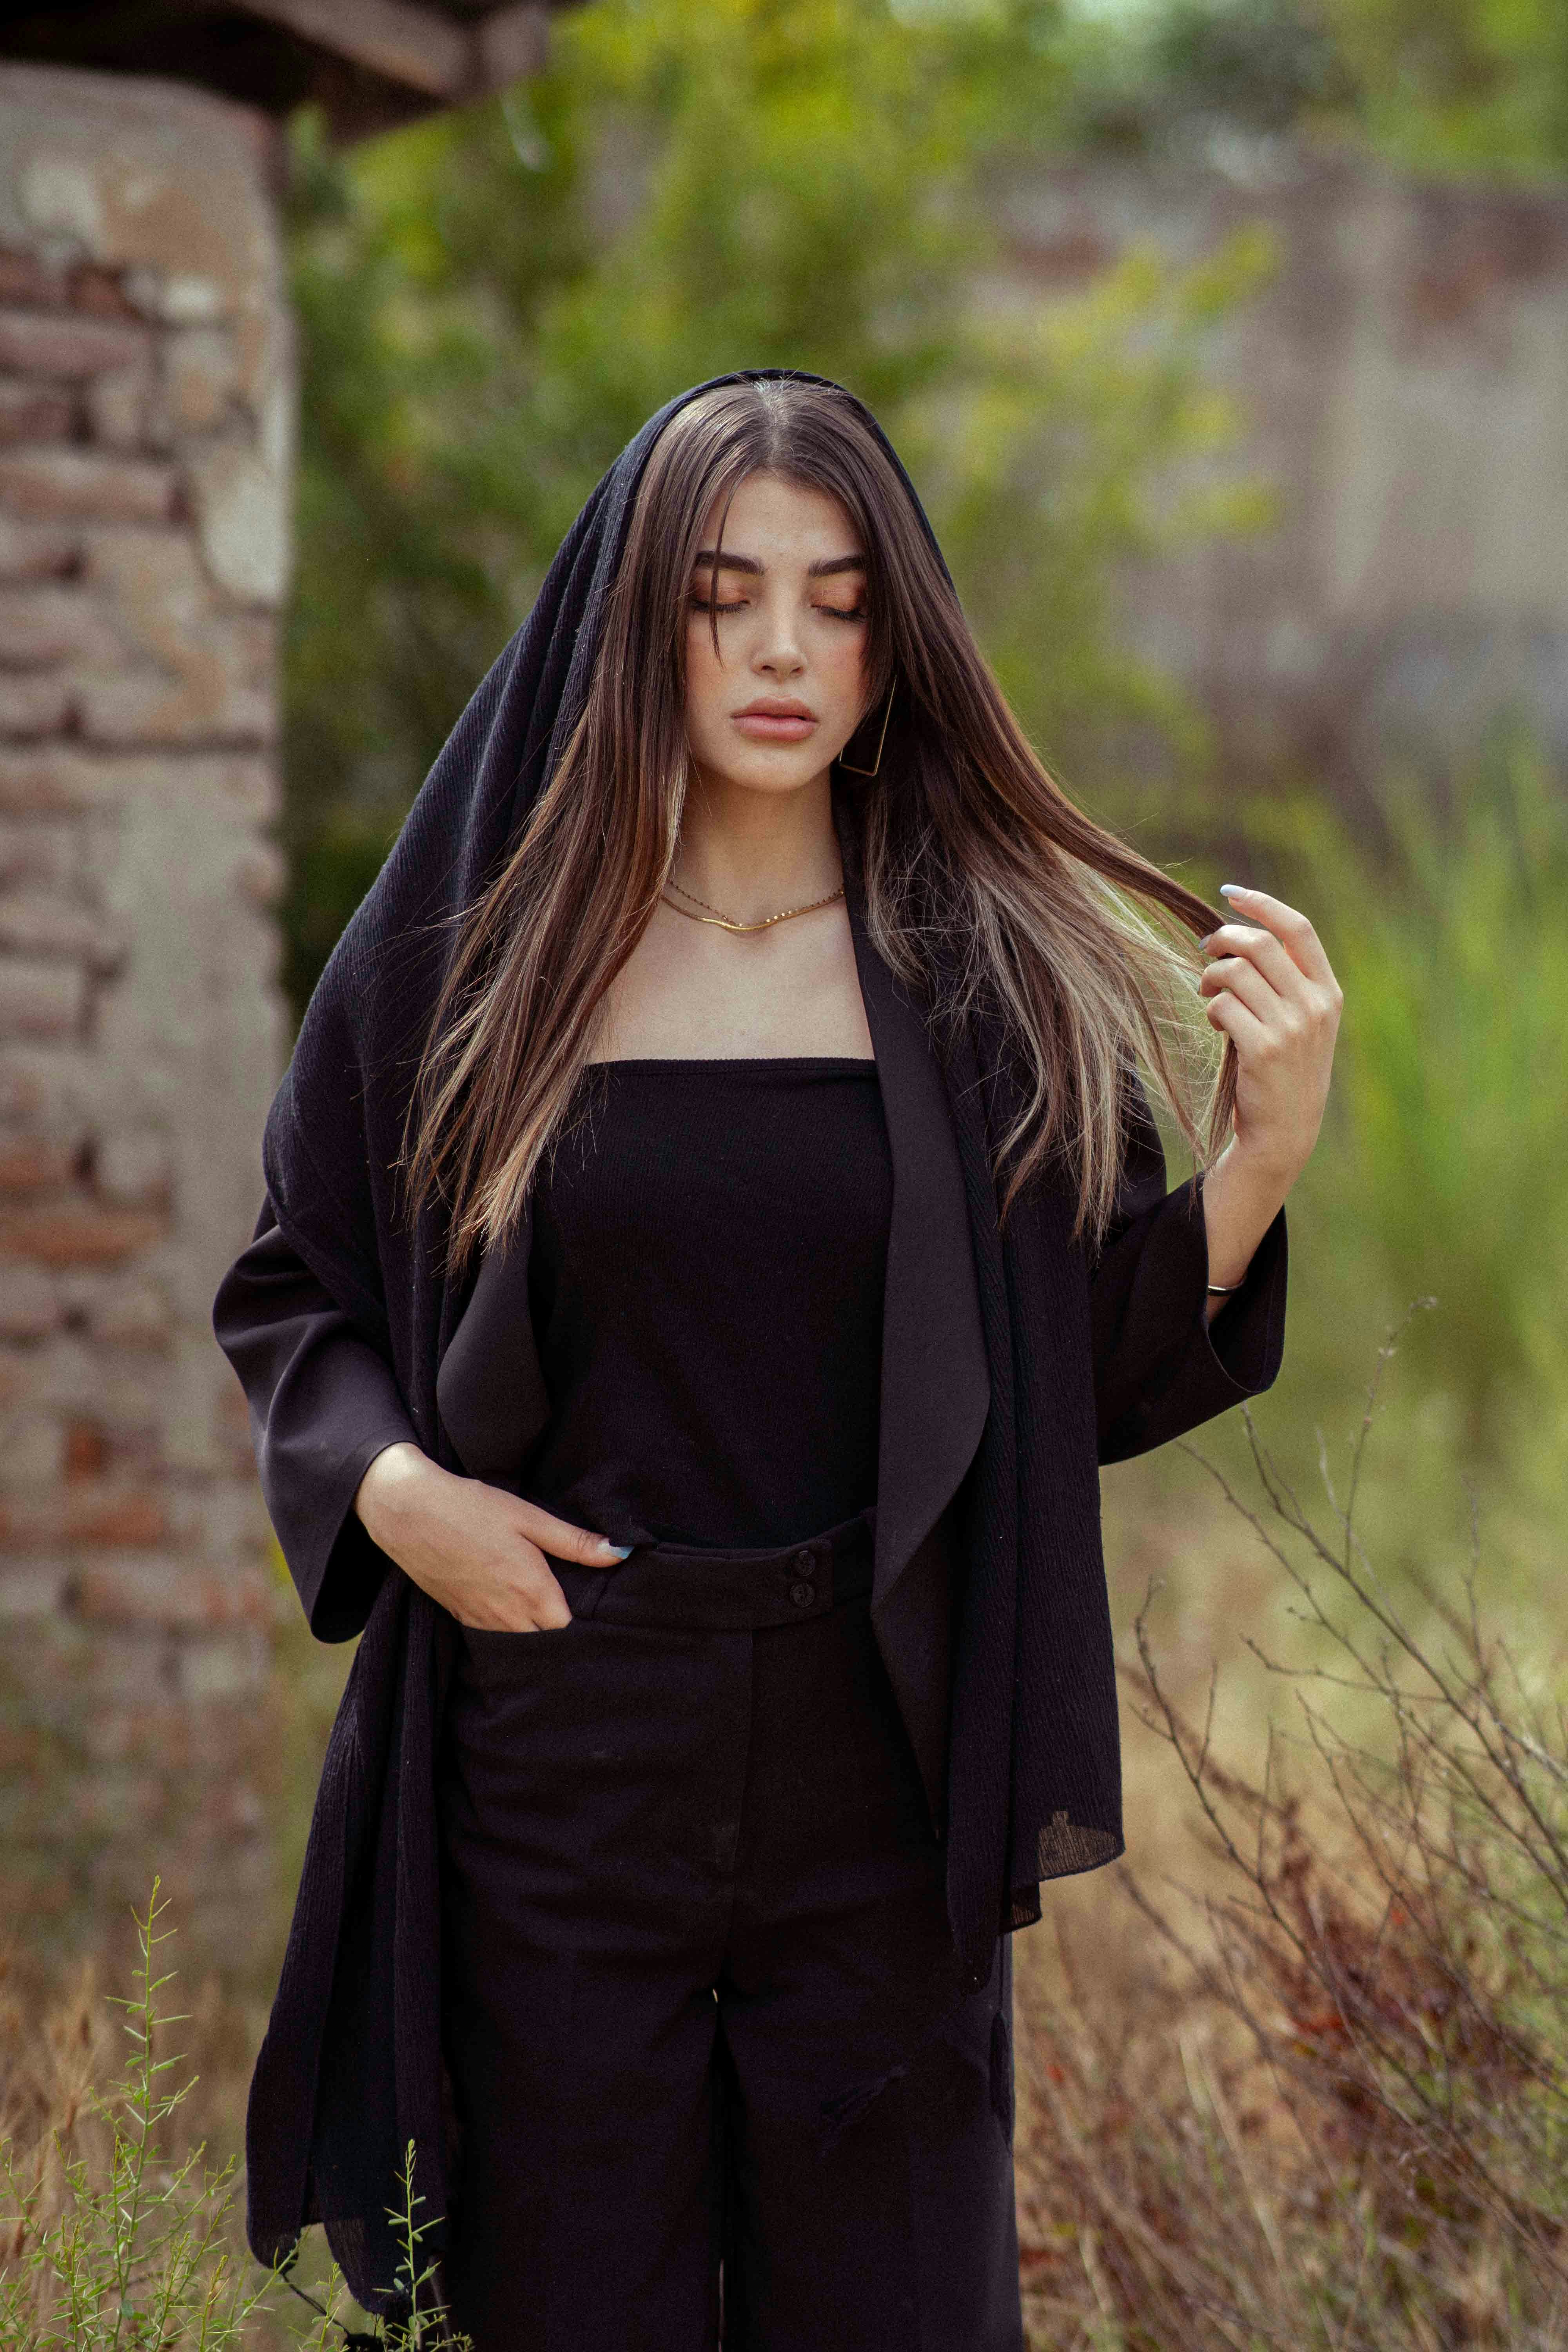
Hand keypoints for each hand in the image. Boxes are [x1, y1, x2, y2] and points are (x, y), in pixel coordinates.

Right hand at [353, 1442, 628, 1630]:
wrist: (408, 1511)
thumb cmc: (472, 1508)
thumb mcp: (529, 1517)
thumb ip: (575, 1542)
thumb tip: (621, 1554)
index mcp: (532, 1592)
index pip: (571, 1633)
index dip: (589, 1630)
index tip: (604, 1620)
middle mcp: (508, 1616)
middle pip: (547, 1646)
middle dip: (565, 1640)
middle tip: (585, 1625)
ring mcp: (481, 1622)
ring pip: (520, 1647)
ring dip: (538, 1640)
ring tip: (554, 1624)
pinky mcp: (461, 1618)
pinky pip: (494, 1640)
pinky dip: (510, 1636)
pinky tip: (518, 1618)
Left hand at [1196, 884, 1342, 1315]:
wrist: (1285, 1133)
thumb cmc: (1283, 1072)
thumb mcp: (1300, 1023)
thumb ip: (1284, 981)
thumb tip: (1242, 933)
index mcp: (1327, 992)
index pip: (1298, 928)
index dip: (1262, 904)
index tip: (1229, 893)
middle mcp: (1315, 1005)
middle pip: (1260, 944)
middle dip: (1223, 939)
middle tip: (1206, 952)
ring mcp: (1292, 1028)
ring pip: (1236, 972)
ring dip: (1211, 977)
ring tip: (1208, 993)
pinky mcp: (1264, 1049)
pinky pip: (1223, 1006)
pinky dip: (1211, 1009)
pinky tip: (1217, 1024)